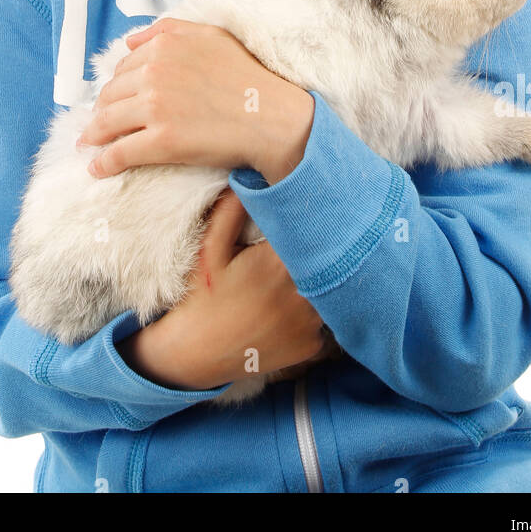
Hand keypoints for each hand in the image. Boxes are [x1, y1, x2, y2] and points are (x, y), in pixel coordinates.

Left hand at [79, 18, 314, 183]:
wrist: (270, 116)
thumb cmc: (247, 75)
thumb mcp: (210, 35)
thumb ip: (168, 30)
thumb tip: (130, 41)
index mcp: (164, 45)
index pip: (123, 67)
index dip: (117, 86)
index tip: (115, 100)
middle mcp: (154, 72)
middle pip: (111, 94)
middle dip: (102, 110)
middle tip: (99, 125)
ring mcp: (155, 107)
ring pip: (108, 122)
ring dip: (94, 135)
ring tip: (91, 144)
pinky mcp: (160, 141)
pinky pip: (120, 153)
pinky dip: (103, 162)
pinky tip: (97, 168)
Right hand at [116, 190, 327, 389]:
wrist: (196, 355)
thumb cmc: (201, 296)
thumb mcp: (210, 248)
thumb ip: (231, 210)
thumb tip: (250, 175)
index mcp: (279, 263)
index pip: (314, 231)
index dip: (316, 220)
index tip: (314, 212)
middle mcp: (301, 293)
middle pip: (331, 260)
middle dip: (328, 248)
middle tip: (323, 237)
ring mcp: (310, 323)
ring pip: (334, 289)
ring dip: (326, 279)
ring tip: (316, 270)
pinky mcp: (312, 347)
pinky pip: (327, 320)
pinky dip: (318, 311)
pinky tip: (297, 306)